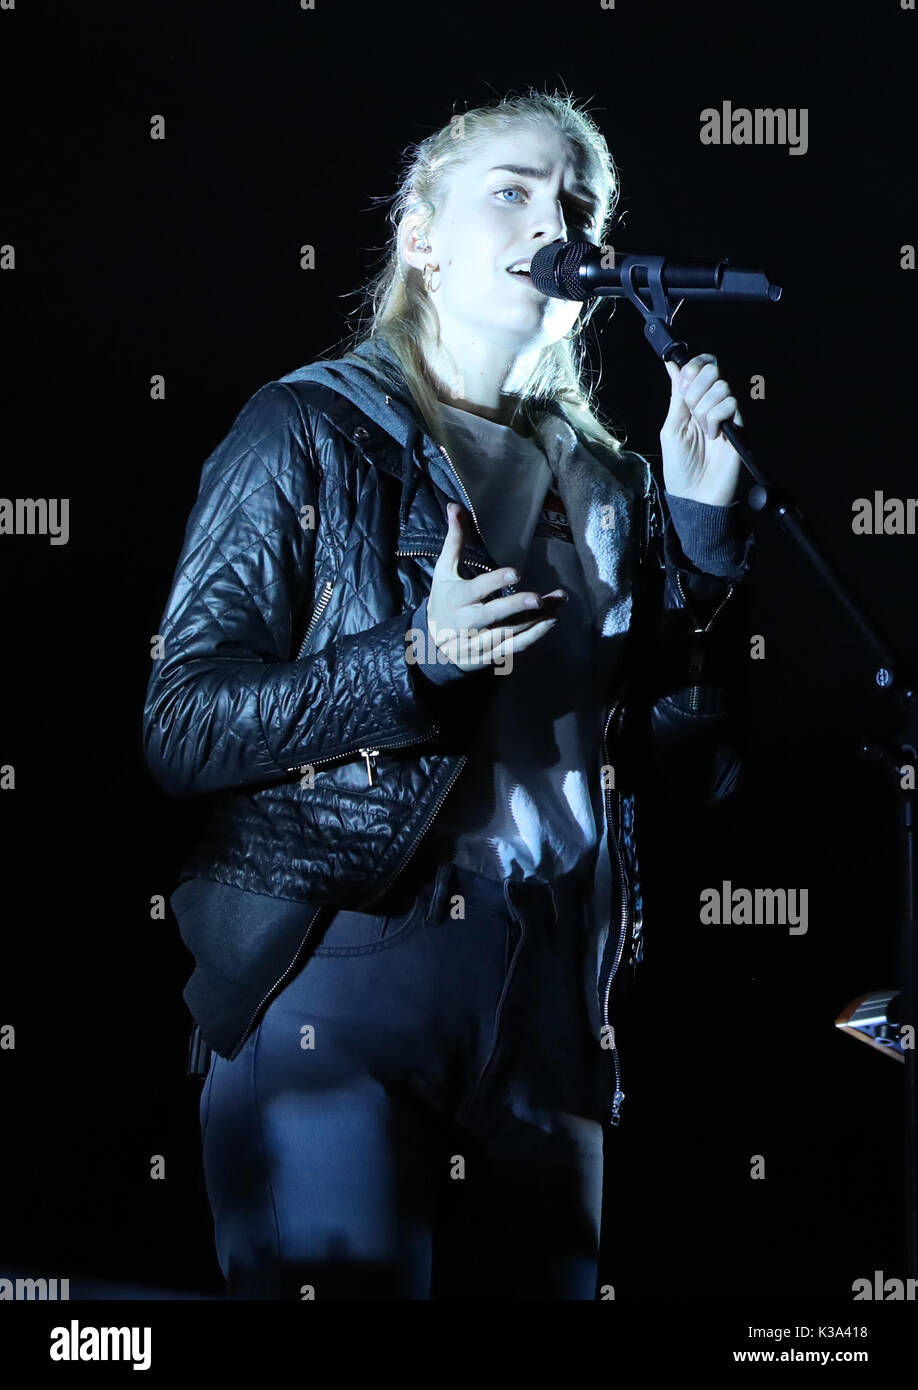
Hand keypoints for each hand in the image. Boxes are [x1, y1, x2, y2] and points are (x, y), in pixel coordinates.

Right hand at [425, 503, 566, 671]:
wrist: (431, 644)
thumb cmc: (444, 599)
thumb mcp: (444, 570)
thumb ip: (454, 541)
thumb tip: (455, 507)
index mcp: (456, 598)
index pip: (476, 589)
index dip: (495, 582)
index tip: (515, 572)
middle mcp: (467, 621)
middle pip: (493, 615)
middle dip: (515, 606)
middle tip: (539, 598)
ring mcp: (478, 641)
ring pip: (508, 632)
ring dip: (534, 620)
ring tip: (558, 605)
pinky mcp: (488, 655)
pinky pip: (513, 647)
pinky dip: (532, 637)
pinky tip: (550, 623)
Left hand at [661, 354, 742, 505]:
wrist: (695, 494)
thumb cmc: (681, 466)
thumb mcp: (671, 428)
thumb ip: (676, 396)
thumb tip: (673, 365)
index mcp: (695, 401)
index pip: (702, 366)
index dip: (694, 367)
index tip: (684, 385)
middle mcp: (713, 404)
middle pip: (713, 370)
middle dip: (696, 389)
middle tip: (691, 413)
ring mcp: (728, 414)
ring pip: (721, 387)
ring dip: (704, 409)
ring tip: (702, 431)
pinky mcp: (740, 425)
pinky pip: (730, 404)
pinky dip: (715, 419)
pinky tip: (713, 437)